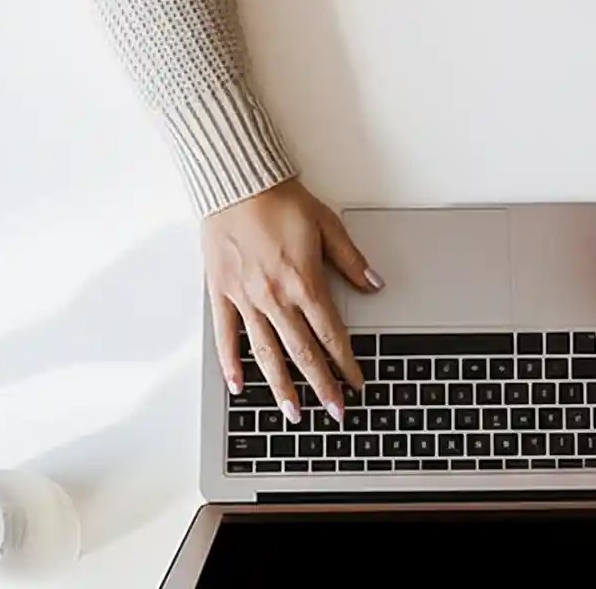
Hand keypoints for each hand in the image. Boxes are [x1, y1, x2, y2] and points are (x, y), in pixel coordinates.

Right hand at [203, 179, 383, 423]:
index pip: (331, 334)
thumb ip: (351, 260)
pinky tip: (240, 384)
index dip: (346, 363)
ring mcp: (246, 298)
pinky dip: (232, 362)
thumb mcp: (327, 225)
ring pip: (267, 352)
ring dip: (281, 386)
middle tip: (334, 411)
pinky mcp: (221, 293)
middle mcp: (275, 297)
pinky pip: (226, 335)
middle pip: (303, 352)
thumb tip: (374, 283)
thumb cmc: (279, 200)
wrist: (236, 182)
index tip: (355, 383)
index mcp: (304, 282)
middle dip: (321, 385)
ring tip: (292, 412)